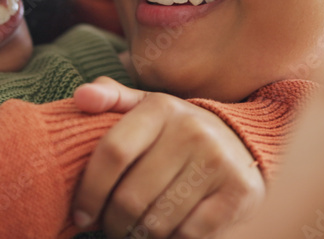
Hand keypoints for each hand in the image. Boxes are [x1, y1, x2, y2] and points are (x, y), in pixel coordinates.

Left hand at [71, 78, 264, 237]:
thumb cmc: (177, 131)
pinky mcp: (238, 192)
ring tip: (135, 231)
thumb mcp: (146, 107)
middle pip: (131, 196)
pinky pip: (188, 235)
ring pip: (157, 221)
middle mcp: (191, 131)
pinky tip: (165, 234)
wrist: (244, 142)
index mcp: (161, 108)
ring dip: (139, 236)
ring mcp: (217, 162)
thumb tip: (81, 98)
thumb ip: (111, 99)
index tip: (80, 214)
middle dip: (113, 223)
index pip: (113, 152)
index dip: (89, 190)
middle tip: (111, 228)